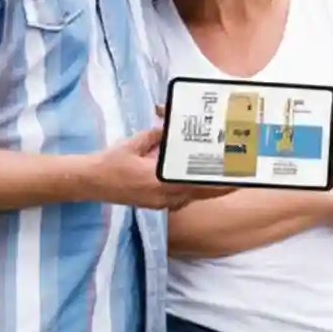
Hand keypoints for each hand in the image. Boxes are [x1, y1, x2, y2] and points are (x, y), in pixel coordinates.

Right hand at [87, 129, 235, 210]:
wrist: (90, 182)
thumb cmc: (111, 163)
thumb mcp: (136, 142)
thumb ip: (158, 136)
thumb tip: (173, 128)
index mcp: (160, 183)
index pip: (198, 183)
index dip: (220, 181)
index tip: (239, 176)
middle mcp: (165, 197)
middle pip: (202, 193)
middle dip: (222, 185)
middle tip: (242, 175)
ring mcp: (162, 203)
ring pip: (194, 196)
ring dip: (210, 187)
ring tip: (229, 176)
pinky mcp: (158, 203)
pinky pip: (183, 197)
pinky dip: (196, 188)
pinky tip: (203, 179)